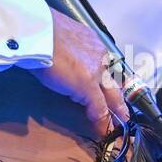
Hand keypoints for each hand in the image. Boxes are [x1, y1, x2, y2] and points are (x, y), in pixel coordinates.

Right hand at [33, 10, 128, 136]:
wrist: (37, 31)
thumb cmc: (41, 30)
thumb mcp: (60, 35)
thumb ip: (67, 47)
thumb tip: (61, 56)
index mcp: (93, 42)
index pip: (106, 64)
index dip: (109, 78)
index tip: (109, 87)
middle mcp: (100, 55)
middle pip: (116, 81)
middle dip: (120, 98)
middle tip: (125, 111)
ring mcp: (96, 71)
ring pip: (112, 96)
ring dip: (116, 111)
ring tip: (120, 122)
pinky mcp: (88, 86)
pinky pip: (99, 108)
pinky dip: (101, 121)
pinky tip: (103, 130)